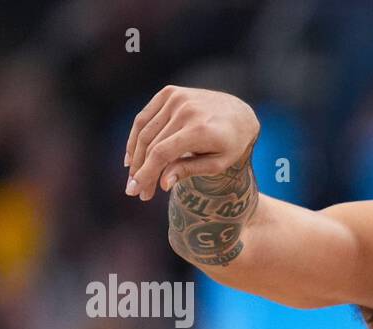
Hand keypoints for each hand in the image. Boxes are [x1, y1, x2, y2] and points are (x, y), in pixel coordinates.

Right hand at [123, 86, 258, 200]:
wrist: (240, 113)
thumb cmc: (231, 144)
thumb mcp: (218, 163)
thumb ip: (190, 170)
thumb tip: (163, 183)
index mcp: (199, 129)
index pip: (162, 153)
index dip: (146, 173)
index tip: (136, 191)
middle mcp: (186, 110)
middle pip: (151, 144)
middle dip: (140, 170)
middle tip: (135, 190)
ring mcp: (177, 98)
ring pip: (144, 130)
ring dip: (135, 155)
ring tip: (133, 176)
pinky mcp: (170, 92)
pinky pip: (146, 116)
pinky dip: (136, 136)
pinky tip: (133, 155)